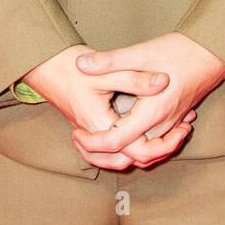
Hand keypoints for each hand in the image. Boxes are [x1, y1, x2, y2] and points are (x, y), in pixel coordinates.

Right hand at [21, 44, 174, 155]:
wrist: (41, 64)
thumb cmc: (69, 66)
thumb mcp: (107, 70)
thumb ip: (136, 79)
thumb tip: (164, 82)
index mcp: (101, 125)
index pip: (136, 149)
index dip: (163, 143)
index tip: (183, 127)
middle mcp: (94, 134)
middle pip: (127, 160)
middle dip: (157, 152)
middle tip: (180, 135)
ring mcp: (88, 132)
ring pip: (115, 158)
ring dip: (141, 153)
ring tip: (166, 138)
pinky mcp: (87, 125)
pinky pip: (107, 148)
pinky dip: (126, 148)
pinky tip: (141, 131)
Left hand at [70, 32, 224, 170]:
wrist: (214, 51)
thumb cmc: (181, 50)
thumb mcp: (142, 52)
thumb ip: (111, 60)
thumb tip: (80, 65)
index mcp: (152, 111)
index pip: (117, 141)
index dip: (93, 142)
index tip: (77, 133)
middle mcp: (163, 124)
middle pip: (132, 156)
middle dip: (105, 156)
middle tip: (83, 142)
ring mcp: (172, 124)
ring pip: (146, 153)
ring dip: (123, 152)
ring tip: (99, 140)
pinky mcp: (177, 119)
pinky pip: (157, 143)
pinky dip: (139, 144)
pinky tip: (125, 128)